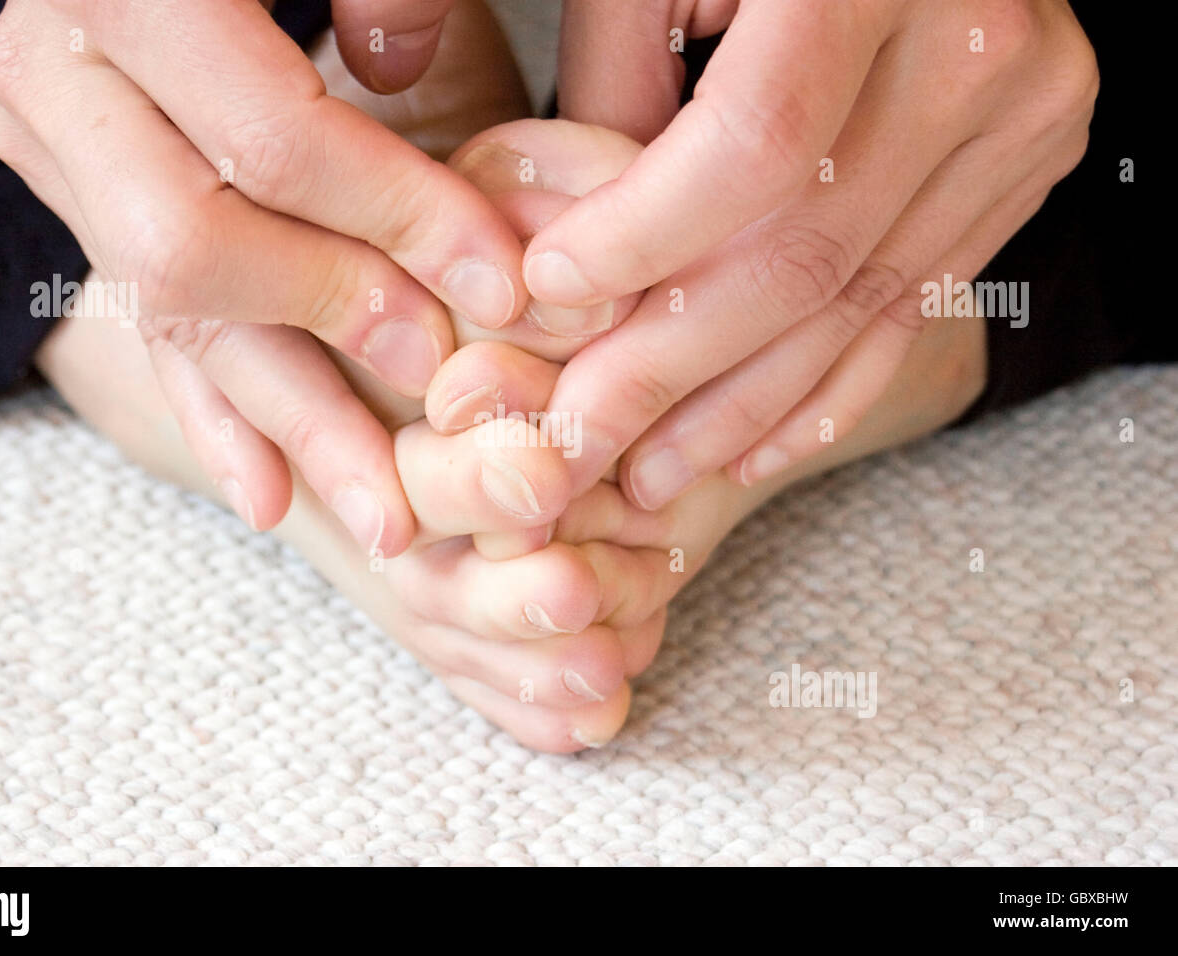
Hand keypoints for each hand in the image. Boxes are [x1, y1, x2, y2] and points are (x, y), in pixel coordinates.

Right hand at [0, 0, 526, 548]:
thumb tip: (399, 75)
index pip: (273, 143)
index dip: (398, 221)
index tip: (503, 286)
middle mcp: (60, 75)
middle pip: (193, 250)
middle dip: (337, 327)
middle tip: (446, 384)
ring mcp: (53, 150)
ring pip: (174, 314)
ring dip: (291, 423)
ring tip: (387, 518)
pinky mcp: (75, 202)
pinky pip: (142, 326)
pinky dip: (214, 413)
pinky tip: (270, 494)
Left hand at [524, 0, 1096, 505]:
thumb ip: (616, 91)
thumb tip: (575, 264)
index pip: (752, 147)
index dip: (641, 239)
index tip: (546, 296)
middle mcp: (975, 46)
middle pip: (805, 251)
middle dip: (672, 368)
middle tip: (577, 438)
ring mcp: (1021, 112)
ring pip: (861, 302)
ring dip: (742, 410)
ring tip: (649, 470)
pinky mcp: (1028, 161)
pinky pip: (917, 303)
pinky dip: (829, 387)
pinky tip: (754, 447)